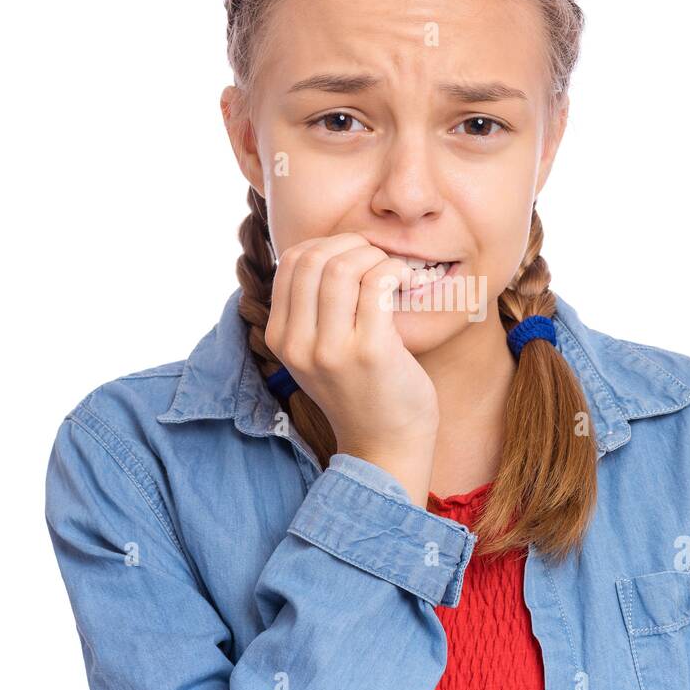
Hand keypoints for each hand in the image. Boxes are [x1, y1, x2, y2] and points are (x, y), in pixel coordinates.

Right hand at [264, 233, 439, 503]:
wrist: (386, 445)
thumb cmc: (361, 390)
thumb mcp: (318, 353)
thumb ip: (312, 310)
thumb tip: (327, 251)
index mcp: (281, 338)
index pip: (291, 262)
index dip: (327, 244)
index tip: (355, 255)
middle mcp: (298, 345)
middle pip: (315, 259)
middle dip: (352, 245)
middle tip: (377, 259)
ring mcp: (331, 350)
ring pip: (344, 267)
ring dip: (375, 257)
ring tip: (393, 273)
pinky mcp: (370, 352)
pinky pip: (378, 283)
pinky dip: (396, 271)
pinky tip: (408, 283)